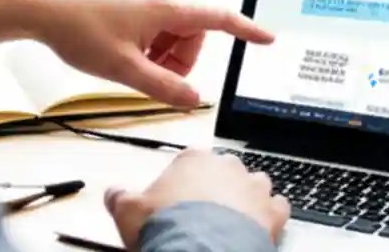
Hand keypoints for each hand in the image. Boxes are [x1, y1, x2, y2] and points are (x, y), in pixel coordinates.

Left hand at [0, 0, 273, 107]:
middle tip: (152, 75)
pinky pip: (156, 18)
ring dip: (164, 50)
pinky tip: (123, 49)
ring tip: (132, 63)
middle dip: (182, 57)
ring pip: (175, 26)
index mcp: (166, 5)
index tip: (268, 38)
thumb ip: (163, 87)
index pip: (220, 18)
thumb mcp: (124, 70)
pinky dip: (150, 39)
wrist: (38, 4)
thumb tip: (194, 99)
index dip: (247, 30)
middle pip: (195, 30)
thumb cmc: (76, 29)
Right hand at [105, 149, 289, 249]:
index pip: (189, 161)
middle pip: (224, 171)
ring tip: (232, 220)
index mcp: (193, 160)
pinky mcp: (273, 212)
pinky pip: (277, 207)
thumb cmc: (168, 228)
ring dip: (246, 198)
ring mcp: (253, 188)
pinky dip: (270, 216)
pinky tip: (258, 227)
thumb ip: (119, 197)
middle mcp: (227, 167)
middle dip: (217, 187)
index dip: (183, 182)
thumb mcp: (128, 211)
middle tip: (203, 213)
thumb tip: (111, 192)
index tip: (177, 198)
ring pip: (254, 185)